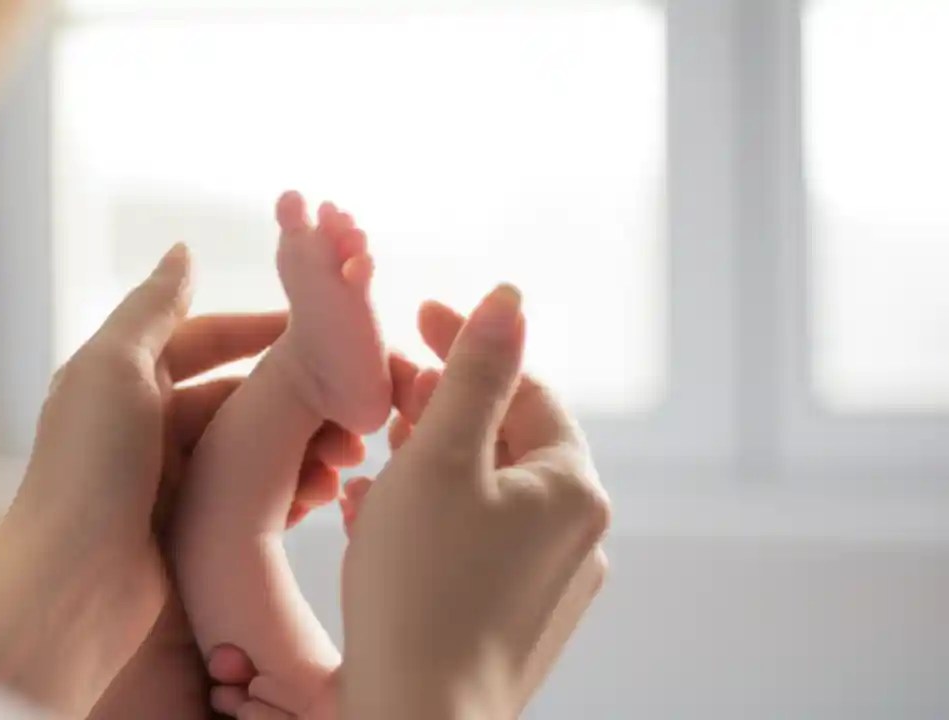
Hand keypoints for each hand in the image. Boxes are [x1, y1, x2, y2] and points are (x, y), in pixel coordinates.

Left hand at [0, 244, 362, 717]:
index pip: (205, 339)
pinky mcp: (191, 532)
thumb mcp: (113, 369)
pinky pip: (254, 500)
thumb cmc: (84, 471)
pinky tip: (322, 496)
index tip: (318, 328)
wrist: (69, 593)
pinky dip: (289, 493)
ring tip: (345, 456)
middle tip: (353, 408)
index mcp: (125, 381)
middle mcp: (147, 428)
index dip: (260, 329)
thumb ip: (152, 307)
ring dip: (301, 447)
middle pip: (239, 397)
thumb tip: (184, 249)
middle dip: (295, 399)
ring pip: (253, 449)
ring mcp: (170, 483)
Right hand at [340, 286, 610, 719]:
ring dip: (428, 461)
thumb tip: (510, 299)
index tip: (416, 316)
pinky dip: (431, 516)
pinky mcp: (519, 618)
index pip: (525, 386)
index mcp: (572, 486)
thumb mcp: (442, 458)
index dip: (469, 345)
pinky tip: (375, 516)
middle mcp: (578, 533)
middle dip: (442, 407)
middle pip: (507, 440)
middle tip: (384, 389)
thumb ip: (475, 372)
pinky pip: (476, 542)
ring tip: (370, 455)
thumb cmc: (422, 589)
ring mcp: (552, 581)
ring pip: (486, 492)